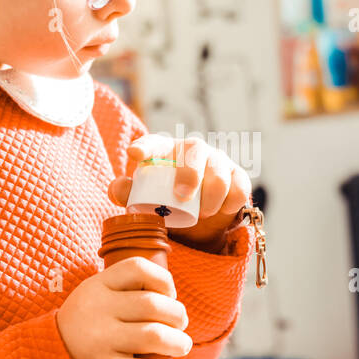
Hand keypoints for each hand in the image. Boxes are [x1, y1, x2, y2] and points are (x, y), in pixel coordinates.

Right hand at [56, 256, 192, 358]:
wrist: (47, 358)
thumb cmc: (86, 324)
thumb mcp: (95, 295)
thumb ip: (127, 289)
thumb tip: (172, 296)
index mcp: (97, 286)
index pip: (138, 268)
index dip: (163, 280)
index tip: (169, 295)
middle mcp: (97, 310)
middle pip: (153, 304)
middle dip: (177, 315)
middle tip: (180, 325)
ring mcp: (100, 341)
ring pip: (154, 336)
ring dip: (179, 342)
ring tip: (182, 345)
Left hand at [108, 134, 251, 252]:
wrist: (200, 215)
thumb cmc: (166, 199)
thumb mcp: (145, 199)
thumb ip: (127, 193)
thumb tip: (118, 189)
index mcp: (166, 151)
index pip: (154, 143)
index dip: (145, 147)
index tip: (135, 155)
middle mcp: (193, 150)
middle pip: (195, 148)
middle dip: (189, 172)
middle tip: (182, 197)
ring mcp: (217, 161)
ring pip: (219, 169)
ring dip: (212, 193)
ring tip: (203, 213)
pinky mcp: (237, 176)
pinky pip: (240, 185)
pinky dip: (232, 200)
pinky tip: (222, 210)